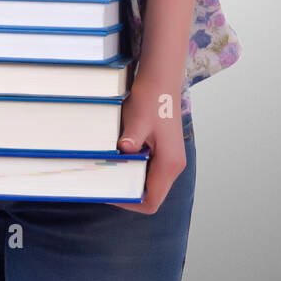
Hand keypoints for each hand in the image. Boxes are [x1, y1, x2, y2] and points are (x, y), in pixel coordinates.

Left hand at [106, 72, 186, 213]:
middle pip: (151, 194)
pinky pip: (149, 169)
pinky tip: (120, 156)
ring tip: (111, 168)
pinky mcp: (164, 150)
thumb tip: (123, 151)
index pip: (152, 201)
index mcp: (170, 164)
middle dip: (128, 191)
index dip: (130, 202)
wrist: (161, 78)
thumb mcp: (138, 119)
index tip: (111, 192)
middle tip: (106, 181)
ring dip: (130, 179)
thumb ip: (132, 139)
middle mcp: (173, 165)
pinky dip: (134, 168)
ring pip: (149, 182)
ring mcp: (170, 158)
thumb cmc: (152, 98)